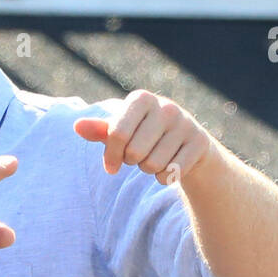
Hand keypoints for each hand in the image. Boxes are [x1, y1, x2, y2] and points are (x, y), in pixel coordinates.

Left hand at [74, 90, 213, 184]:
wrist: (187, 144)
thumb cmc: (144, 135)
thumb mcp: (121, 131)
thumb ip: (100, 130)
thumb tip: (77, 126)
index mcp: (141, 99)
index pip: (117, 134)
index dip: (110, 156)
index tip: (110, 166)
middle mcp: (166, 107)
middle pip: (134, 153)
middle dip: (132, 162)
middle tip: (140, 155)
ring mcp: (186, 124)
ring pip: (153, 165)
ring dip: (149, 169)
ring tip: (155, 157)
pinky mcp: (201, 143)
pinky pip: (171, 173)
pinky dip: (165, 177)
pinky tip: (171, 165)